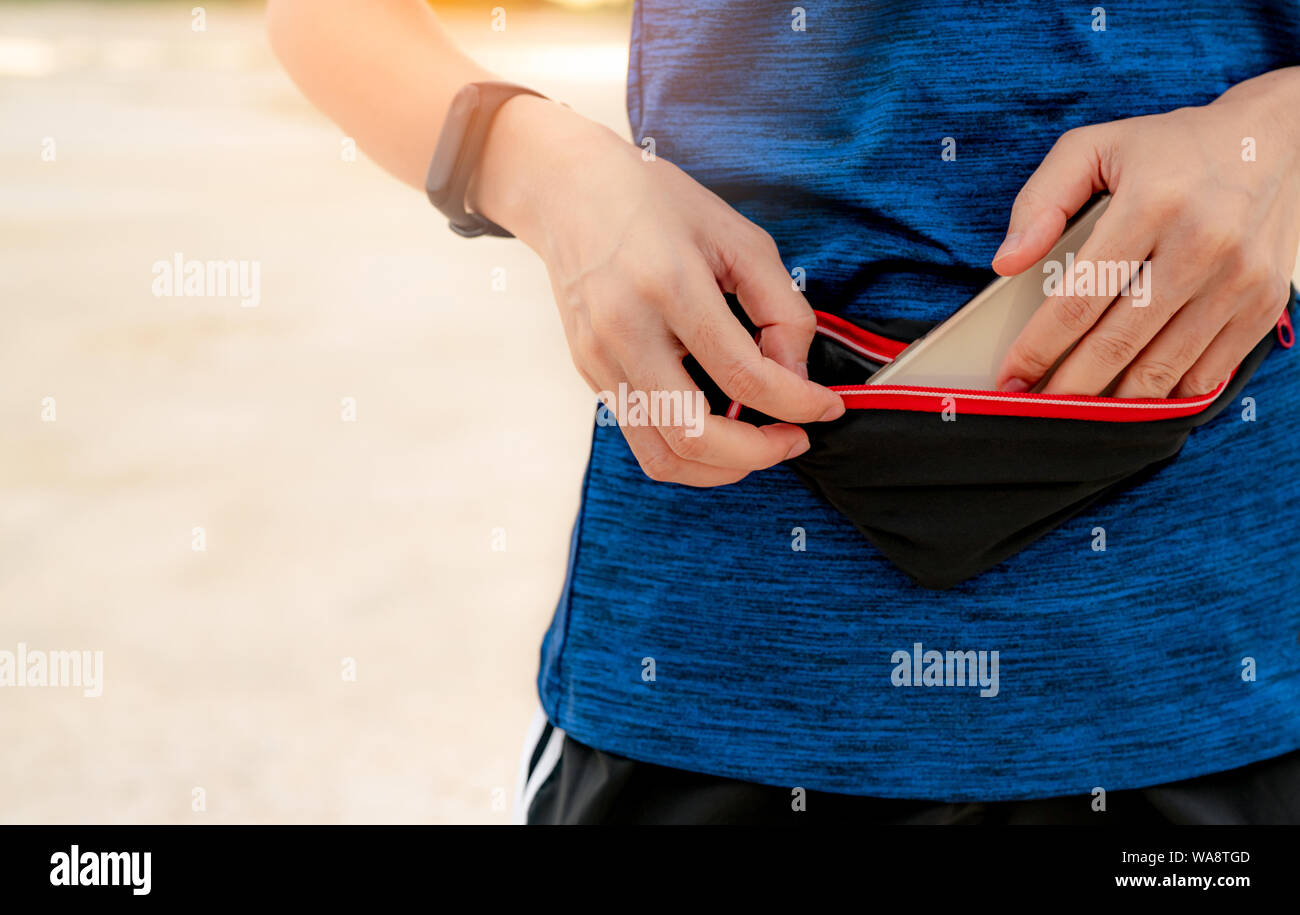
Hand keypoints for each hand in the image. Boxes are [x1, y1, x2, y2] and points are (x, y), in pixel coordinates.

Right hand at [469, 95, 843, 484]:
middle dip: (759, 454)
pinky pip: (642, 439)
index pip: (743, 375)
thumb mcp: (736, 235)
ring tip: (758, 446)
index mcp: (670, 286)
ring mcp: (601, 359)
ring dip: (721, 468)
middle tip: (793, 438)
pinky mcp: (590, 374)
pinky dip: (689, 452)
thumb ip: (780, 305)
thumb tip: (795, 373)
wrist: (568, 191)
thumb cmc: (654, 203)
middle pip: (696, 435)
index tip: (825, 407)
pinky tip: (720, 430)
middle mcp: (627, 331)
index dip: (797, 404)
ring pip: (663, 456)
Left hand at [993, 68, 1299, 397]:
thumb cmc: (1169, 149)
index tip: (1011, 378)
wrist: (1272, 139)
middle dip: (1069, 388)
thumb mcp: (1094, 147)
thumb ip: (1041, 200)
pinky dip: (1165, 396)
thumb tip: (1006, 262)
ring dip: (1114, 403)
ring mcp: (1239, 279)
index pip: (1078, 299)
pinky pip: (1206, 373)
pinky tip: (1132, 399)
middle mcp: (1202, 243)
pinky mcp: (1265, 303)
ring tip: (1077, 414)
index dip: (1038, 348)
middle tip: (1037, 411)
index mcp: (1152, 203)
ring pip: (1162, 369)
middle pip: (1117, 343)